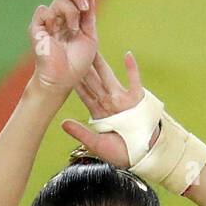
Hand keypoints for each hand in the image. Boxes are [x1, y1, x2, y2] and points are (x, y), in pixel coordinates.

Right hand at [29, 0, 97, 91]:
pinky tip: (55, 30)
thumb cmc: (77, 63)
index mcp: (72, 18)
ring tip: (74, 29)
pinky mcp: (36, 28)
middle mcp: (60, 17)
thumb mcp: (89, 37)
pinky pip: (43, 10)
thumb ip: (89, 17)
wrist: (63, 79)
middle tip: (84, 6)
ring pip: (59, 0)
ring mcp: (48, 22)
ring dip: (71, 12)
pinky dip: (51, 16)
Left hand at [60, 50, 158, 168]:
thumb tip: (62, 123)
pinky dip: (132, 69)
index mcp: (99, 112)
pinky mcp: (137, 100)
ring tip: (94, 48)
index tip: (64, 68)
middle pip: (94, 81)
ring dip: (102, 64)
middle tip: (75, 50)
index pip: (84, 93)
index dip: (74, 81)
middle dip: (85, 66)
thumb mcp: (97, 145)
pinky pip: (135, 82)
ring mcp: (124, 100)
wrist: (143, 156)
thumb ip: (80, 133)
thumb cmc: (122, 153)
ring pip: (110, 78)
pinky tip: (127, 55)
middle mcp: (110, 103)